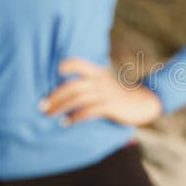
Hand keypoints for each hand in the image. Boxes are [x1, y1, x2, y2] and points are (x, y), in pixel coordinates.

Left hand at [40, 58, 161, 126]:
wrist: (143, 103)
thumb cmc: (118, 95)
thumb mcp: (104, 83)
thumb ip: (88, 83)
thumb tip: (63, 91)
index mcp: (98, 73)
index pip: (79, 63)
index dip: (67, 65)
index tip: (55, 73)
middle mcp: (100, 81)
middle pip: (73, 85)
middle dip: (55, 96)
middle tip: (42, 106)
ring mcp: (106, 94)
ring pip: (78, 98)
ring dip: (61, 107)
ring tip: (50, 115)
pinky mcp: (110, 107)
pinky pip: (89, 111)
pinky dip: (75, 117)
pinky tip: (67, 122)